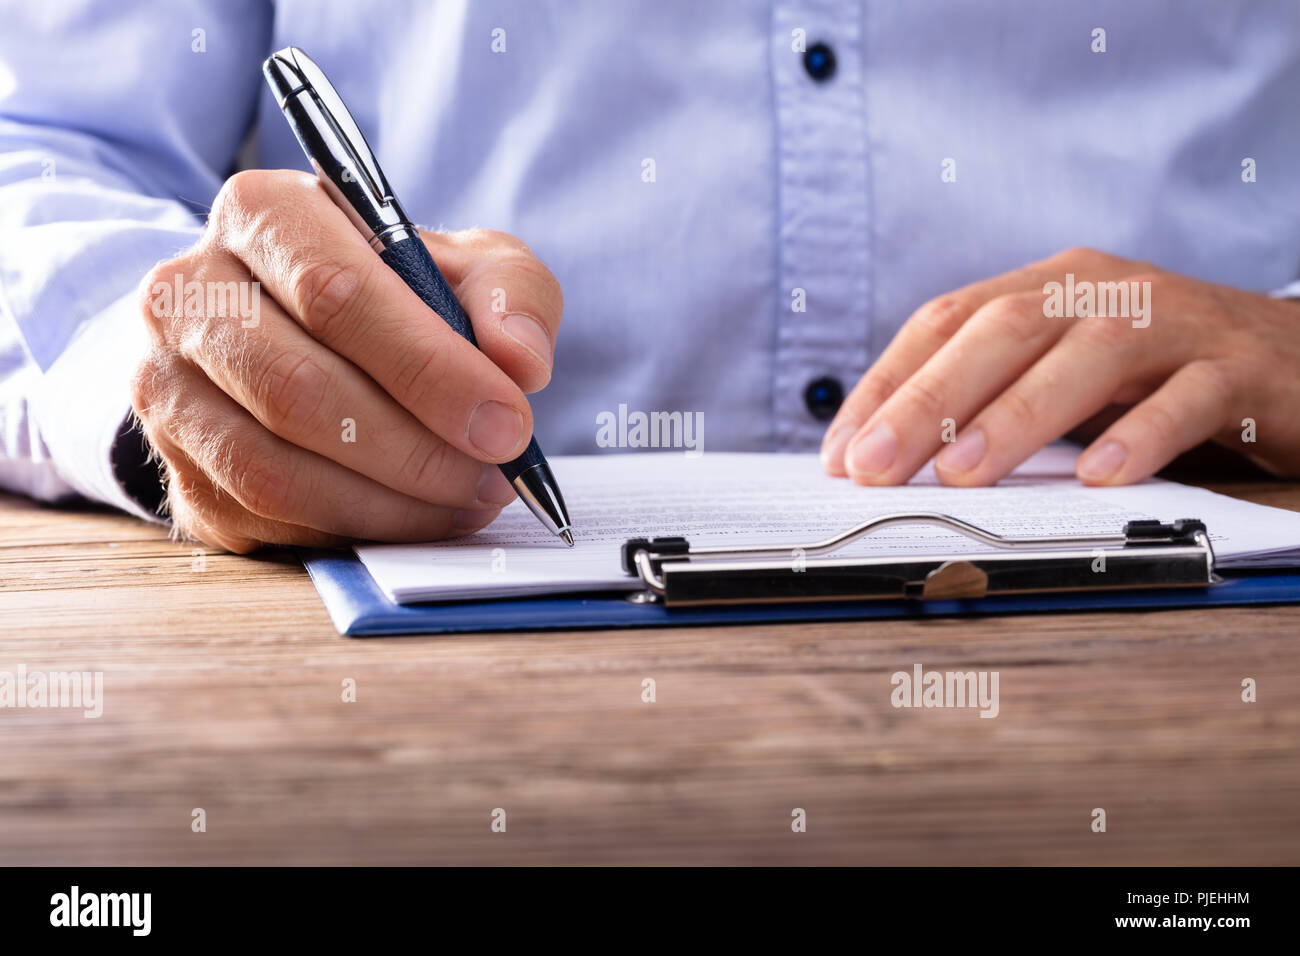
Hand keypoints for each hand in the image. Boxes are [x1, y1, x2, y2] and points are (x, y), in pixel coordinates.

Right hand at [130, 169, 561, 551]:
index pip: (334, 292)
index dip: (429, 369)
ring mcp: (165, 388)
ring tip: (468, 498)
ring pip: (271, 469)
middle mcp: (187, 295)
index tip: (508, 423)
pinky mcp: (177, 470)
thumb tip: (520, 362)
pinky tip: (415, 517)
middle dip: (417, 449)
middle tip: (497, 473)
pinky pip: (262, 519)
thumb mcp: (467, 265)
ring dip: (389, 503)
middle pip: (298, 389)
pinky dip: (353, 530)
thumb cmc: (394, 294)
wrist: (305, 335)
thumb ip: (510, 294)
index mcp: (261, 214)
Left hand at [821, 247, 1299, 485]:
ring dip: (1016, 417)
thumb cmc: (1157, 374)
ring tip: (961, 475)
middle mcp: (1103, 290)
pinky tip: (1100, 478)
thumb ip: (991, 398)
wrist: (1295, 359)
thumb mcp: (1062, 375)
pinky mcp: (1241, 367)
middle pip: (1002, 331)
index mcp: (1049, 286)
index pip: (947, 321)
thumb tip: (884, 456)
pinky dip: (1142, 434)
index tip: (840, 454)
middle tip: (872, 469)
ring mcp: (1175, 322)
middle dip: (927, 401)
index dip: (887, 385)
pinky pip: (1189, 396)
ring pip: (1087, 354)